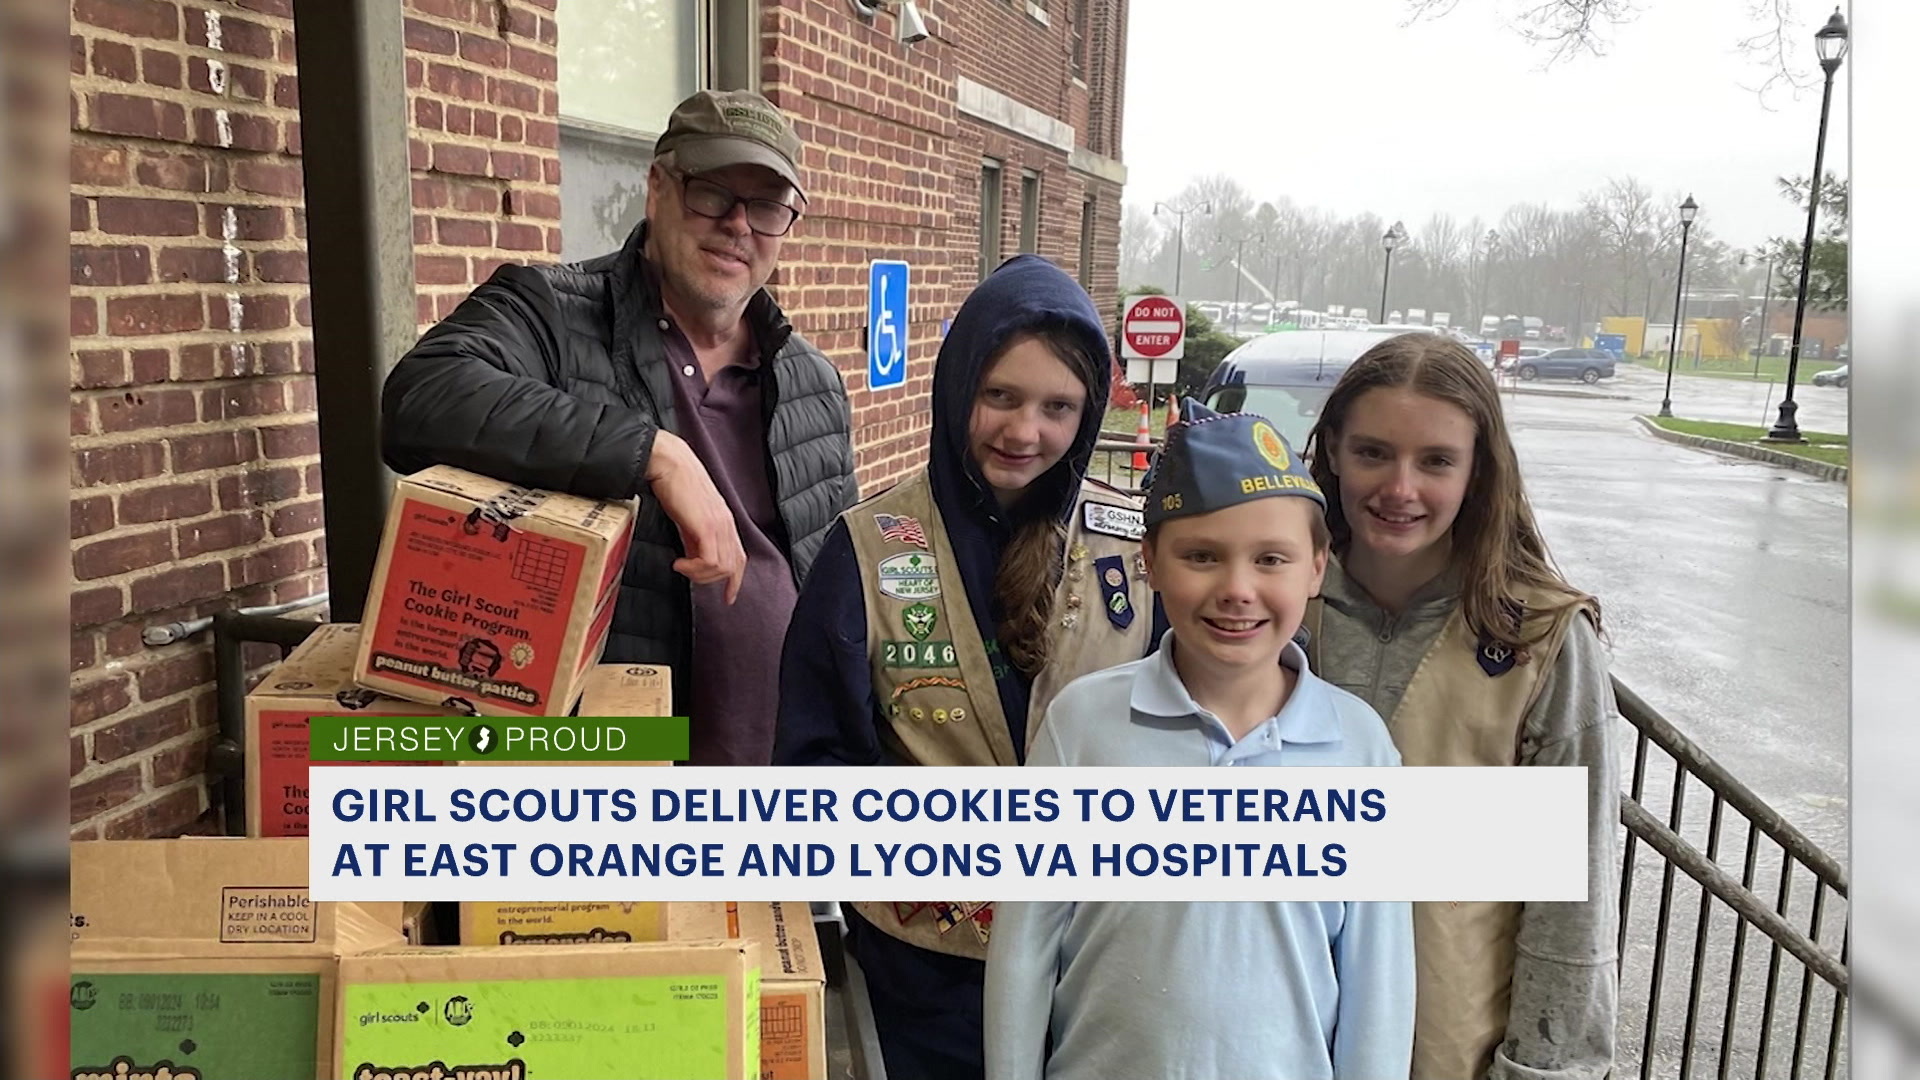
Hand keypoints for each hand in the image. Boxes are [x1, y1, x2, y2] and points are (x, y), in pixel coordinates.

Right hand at [645, 430, 745, 603]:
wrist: (669, 462)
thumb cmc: (675, 484)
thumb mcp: (688, 516)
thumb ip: (694, 536)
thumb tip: (692, 557)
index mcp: (724, 521)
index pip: (739, 558)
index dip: (735, 581)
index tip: (728, 598)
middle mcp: (726, 524)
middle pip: (734, 566)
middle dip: (714, 581)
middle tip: (690, 576)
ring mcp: (719, 525)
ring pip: (723, 567)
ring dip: (700, 575)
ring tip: (682, 567)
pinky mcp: (707, 526)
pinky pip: (710, 560)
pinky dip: (694, 569)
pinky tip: (679, 563)